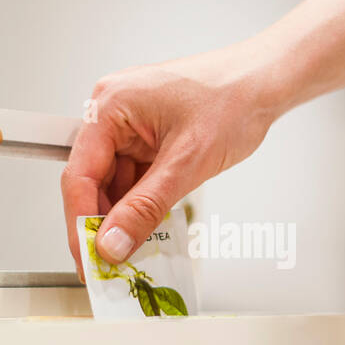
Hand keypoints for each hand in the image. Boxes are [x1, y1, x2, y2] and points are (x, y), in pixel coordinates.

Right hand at [62, 45, 281, 275]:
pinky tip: (148, 225)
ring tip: (132, 248)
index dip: (80, 222)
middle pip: (93, 181)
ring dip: (123, 216)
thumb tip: (113, 241)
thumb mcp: (187, 161)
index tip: (87, 257)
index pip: (80, 174)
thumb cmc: (233, 99)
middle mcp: (113, 112)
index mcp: (111, 105)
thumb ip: (146, 206)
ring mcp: (130, 125)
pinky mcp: (148, 136)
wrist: (264, 83)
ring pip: (114, 183)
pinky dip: (140, 203)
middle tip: (108, 261)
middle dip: (102, 223)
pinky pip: (134, 177)